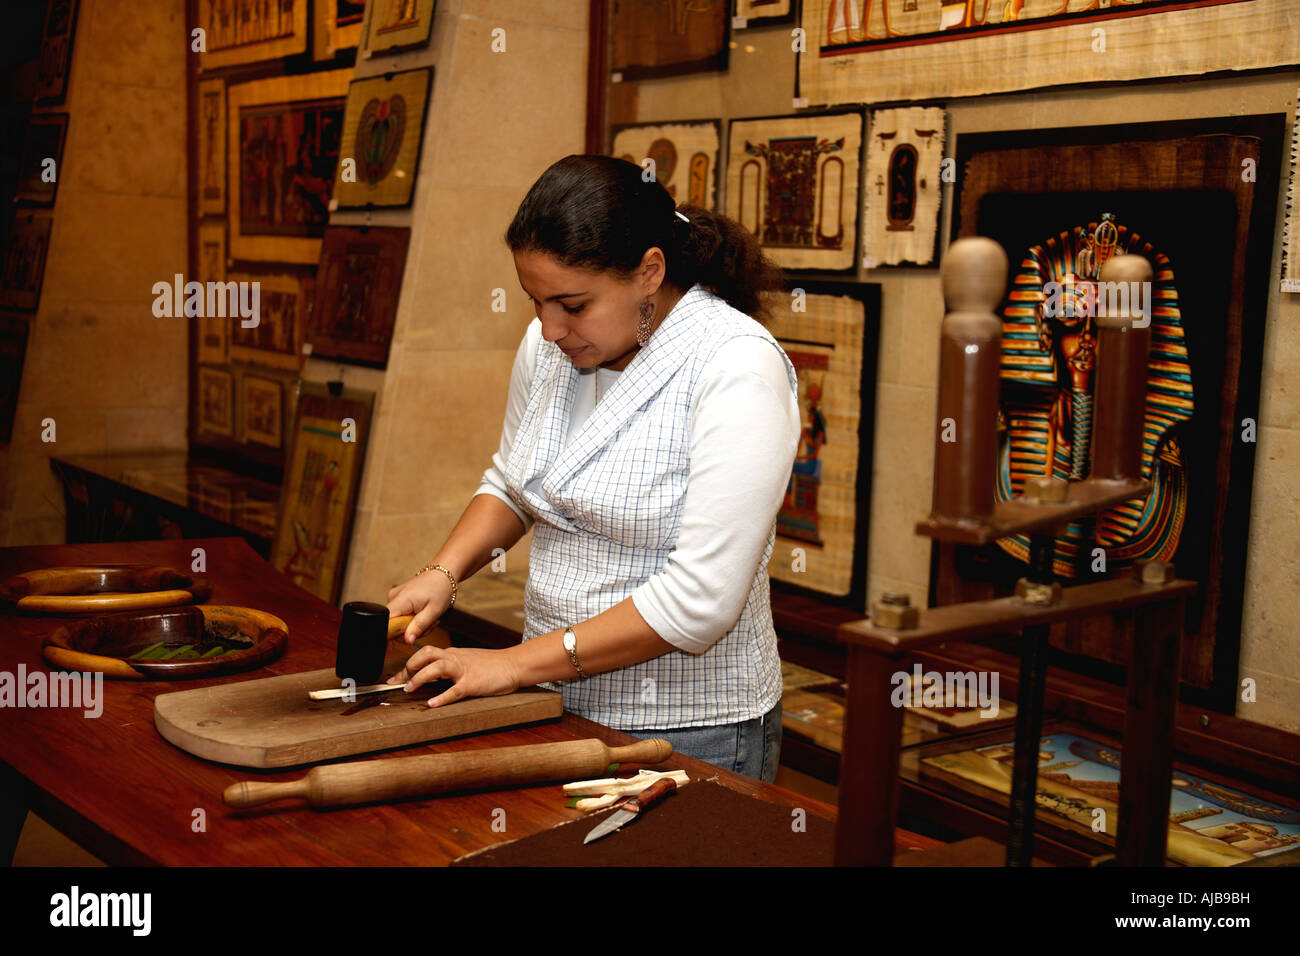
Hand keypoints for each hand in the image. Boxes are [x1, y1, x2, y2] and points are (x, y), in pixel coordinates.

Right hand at [386, 571, 453, 643]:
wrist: (442, 574)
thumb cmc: (440, 589)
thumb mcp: (434, 611)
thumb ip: (419, 627)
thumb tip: (407, 640)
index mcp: (402, 599)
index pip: (386, 622)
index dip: (393, 634)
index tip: (408, 636)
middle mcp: (393, 597)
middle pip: (392, 625)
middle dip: (410, 631)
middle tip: (427, 625)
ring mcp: (394, 597)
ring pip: (397, 622)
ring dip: (413, 625)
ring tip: (427, 618)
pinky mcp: (396, 599)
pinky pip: (400, 616)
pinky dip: (411, 619)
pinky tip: (421, 614)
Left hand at [386, 645, 521, 707]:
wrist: (514, 665)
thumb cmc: (493, 665)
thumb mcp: (468, 661)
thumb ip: (451, 666)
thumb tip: (432, 675)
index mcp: (453, 655)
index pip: (424, 655)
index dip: (407, 666)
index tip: (394, 678)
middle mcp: (455, 659)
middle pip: (426, 655)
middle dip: (409, 667)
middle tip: (398, 682)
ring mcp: (464, 670)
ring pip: (437, 667)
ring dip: (420, 677)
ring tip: (409, 688)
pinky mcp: (473, 683)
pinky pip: (455, 690)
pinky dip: (442, 697)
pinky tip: (432, 704)